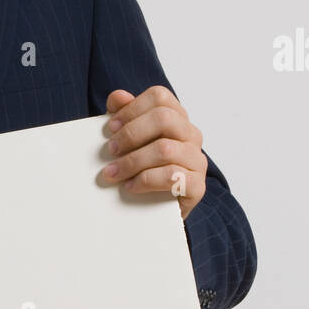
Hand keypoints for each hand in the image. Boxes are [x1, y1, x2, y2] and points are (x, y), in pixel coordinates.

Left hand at [100, 86, 207, 220]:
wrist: (155, 211)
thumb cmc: (143, 170)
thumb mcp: (130, 142)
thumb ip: (125, 117)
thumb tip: (118, 97)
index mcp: (177, 118)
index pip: (160, 97)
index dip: (132, 108)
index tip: (111, 126)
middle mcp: (191, 135)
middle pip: (164, 118)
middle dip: (131, 133)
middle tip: (111, 149)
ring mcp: (197, 160)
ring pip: (165, 149)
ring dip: (132, 161)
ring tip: (113, 173)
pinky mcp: (197, 186)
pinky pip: (172, 176)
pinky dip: (146, 180)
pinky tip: (130, 186)